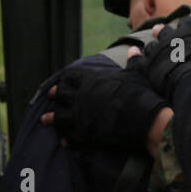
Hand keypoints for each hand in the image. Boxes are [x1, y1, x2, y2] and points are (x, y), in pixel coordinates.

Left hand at [40, 63, 167, 151]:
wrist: (146, 120)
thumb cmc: (141, 94)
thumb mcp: (137, 73)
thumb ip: (133, 61)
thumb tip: (134, 49)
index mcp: (92, 80)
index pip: (72, 76)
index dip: (66, 79)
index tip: (62, 81)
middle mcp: (82, 97)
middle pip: (61, 94)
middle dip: (55, 95)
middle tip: (50, 97)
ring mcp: (81, 117)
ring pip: (59, 117)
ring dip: (51, 118)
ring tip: (44, 120)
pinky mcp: (85, 136)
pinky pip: (70, 138)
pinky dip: (66, 140)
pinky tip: (63, 142)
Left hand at [128, 17, 190, 98]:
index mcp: (190, 31)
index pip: (187, 23)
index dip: (187, 26)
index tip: (186, 27)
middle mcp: (172, 36)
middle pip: (164, 30)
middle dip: (162, 31)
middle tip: (159, 31)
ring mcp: (158, 50)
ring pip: (151, 45)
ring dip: (151, 46)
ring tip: (149, 46)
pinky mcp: (148, 65)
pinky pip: (137, 59)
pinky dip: (135, 57)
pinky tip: (134, 54)